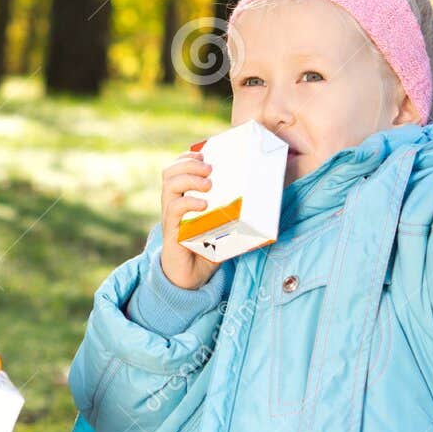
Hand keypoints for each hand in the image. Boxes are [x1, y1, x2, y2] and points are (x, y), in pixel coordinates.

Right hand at [159, 150, 219, 290]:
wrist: (191, 277)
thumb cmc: (207, 250)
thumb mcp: (222, 225)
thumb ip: (232, 211)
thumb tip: (264, 200)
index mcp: (182, 198)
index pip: (176, 169)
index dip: (186, 158)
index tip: (203, 154)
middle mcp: (173, 204)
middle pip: (169, 172)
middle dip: (188, 164)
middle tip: (209, 169)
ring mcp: (170, 217)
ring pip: (169, 186)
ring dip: (190, 179)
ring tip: (209, 185)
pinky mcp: (172, 231)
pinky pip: (174, 209)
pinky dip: (189, 202)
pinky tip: (204, 205)